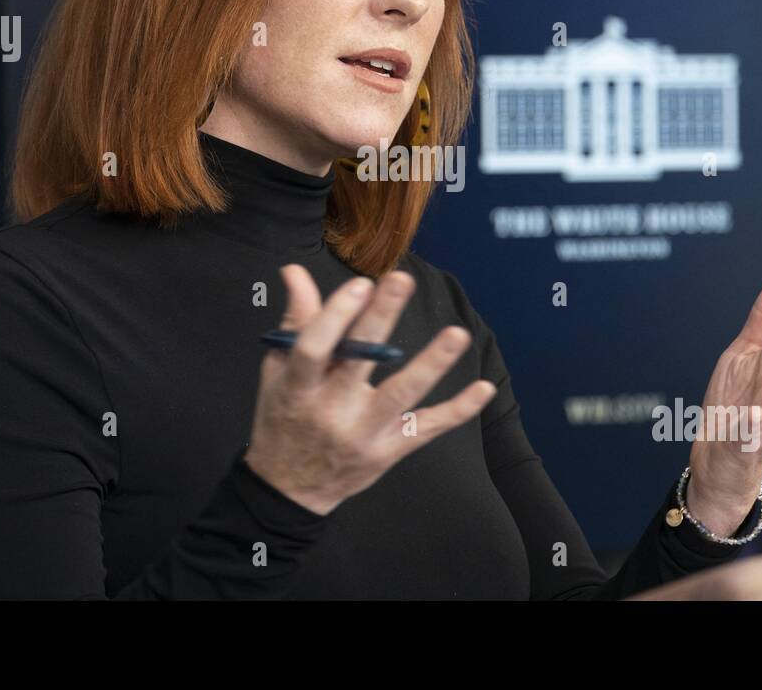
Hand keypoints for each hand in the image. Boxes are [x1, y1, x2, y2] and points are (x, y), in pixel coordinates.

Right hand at [243, 264, 496, 515]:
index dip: (335, 315)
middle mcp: (331, 410)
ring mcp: (364, 433)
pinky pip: (427, 428)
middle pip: (360, 360)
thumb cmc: (284, 418)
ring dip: (432, 364)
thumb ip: (297, 321)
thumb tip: (296, 271)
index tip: (359, 284)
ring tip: (457, 334)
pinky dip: (458, 411)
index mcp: (298, 388)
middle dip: (380, 318)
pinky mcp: (389, 450)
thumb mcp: (278, 373)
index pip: (314, 347)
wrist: (290, 490)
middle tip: (402, 280)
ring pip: (401, 395)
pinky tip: (483, 389)